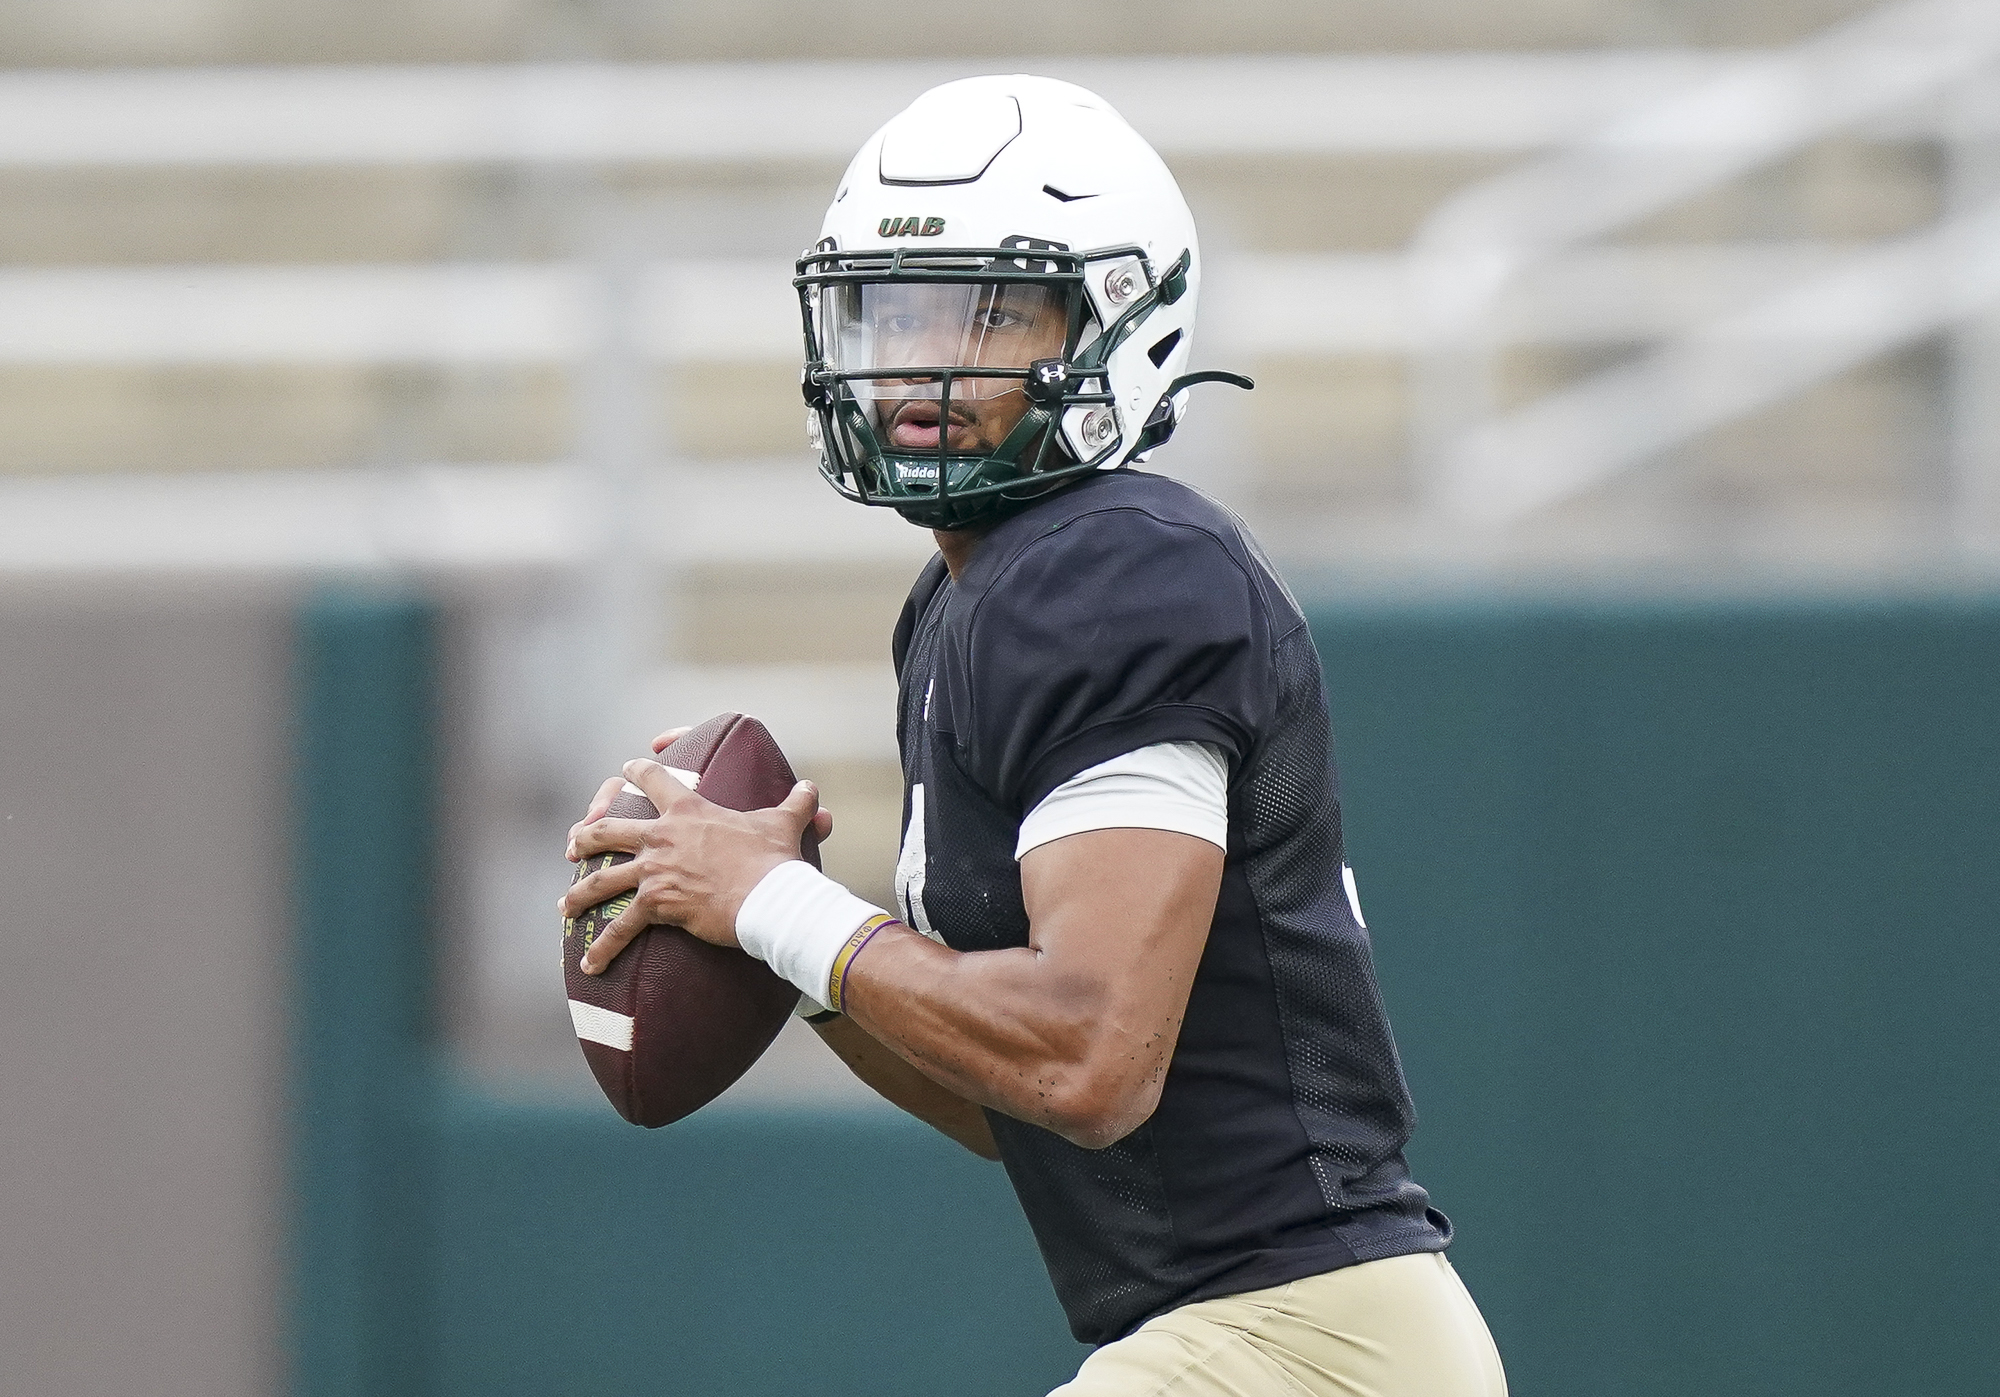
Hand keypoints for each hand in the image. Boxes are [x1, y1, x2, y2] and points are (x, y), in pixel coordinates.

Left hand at [560, 758, 824, 973]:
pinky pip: (621, 928)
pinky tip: (590, 965)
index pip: (653, 779)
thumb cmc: (775, 859)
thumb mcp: (785, 823)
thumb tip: (810, 789)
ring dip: (579, 893)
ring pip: (601, 879)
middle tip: (573, 844)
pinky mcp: (657, 904)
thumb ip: (796, 803)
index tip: (626, 770)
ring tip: (565, 905)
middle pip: (608, 830)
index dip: (636, 770)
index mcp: (688, 810)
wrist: (771, 896)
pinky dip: (603, 948)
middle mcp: (662, 837)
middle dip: (586, 836)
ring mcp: (655, 871)